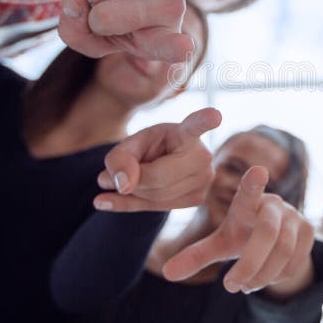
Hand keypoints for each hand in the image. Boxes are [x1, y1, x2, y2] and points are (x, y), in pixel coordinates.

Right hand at [57, 0, 191, 61]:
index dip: (175, 48)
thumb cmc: (114, 19)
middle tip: (110, 10)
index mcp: (163, 40)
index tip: (184, 47)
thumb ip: (76, 34)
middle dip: (92, 15)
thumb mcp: (94, 39)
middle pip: (103, 17)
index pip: (171, 47)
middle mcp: (173, 8)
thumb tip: (73, 0)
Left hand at [93, 107, 220, 211]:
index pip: (197, 126)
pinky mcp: (198, 198)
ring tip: (121, 180)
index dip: (205, 120)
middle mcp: (202, 155)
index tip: (215, 115)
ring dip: (131, 192)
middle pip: (158, 177)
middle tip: (114, 172)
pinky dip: (129, 205)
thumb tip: (125, 185)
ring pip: (157, 196)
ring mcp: (205, 179)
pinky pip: (157, 208)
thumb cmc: (149, 147)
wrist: (162, 163)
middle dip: (132, 178)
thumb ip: (119, 158)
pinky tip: (107, 201)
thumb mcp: (129, 144)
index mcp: (186, 133)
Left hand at [162, 166, 315, 293]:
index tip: (258, 170)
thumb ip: (195, 256)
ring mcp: (295, 216)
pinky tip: (265, 278)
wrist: (277, 237)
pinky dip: (278, 277)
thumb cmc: (243, 235)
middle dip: (249, 265)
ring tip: (245, 285)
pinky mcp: (309, 231)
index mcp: (247, 202)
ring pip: (283, 251)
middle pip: (267, 234)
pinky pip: (296, 260)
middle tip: (229, 286)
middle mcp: (273, 204)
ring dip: (262, 275)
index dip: (253, 182)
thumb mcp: (220, 244)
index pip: (250, 190)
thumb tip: (166, 273)